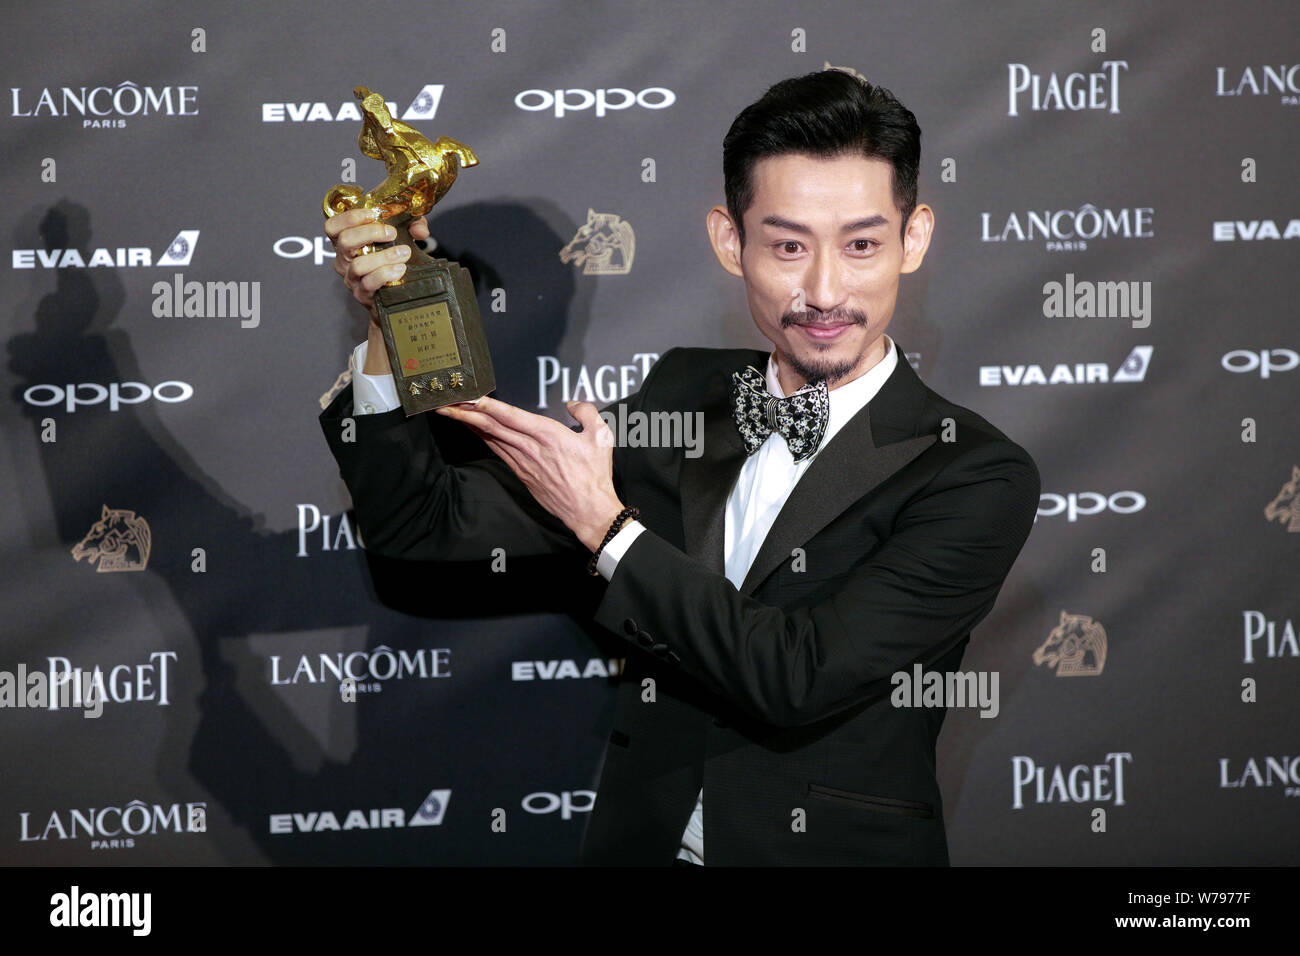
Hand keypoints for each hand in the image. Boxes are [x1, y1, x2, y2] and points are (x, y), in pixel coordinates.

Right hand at [323, 209, 430, 373]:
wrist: (395, 300)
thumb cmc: (393, 263)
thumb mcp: (402, 239)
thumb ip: (411, 227)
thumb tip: (420, 228)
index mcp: (347, 243)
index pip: (333, 226)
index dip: (349, 217)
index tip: (372, 213)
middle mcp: (343, 261)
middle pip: (344, 241)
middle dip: (370, 232)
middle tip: (391, 233)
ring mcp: (351, 279)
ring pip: (358, 265)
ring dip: (383, 256)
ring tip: (404, 253)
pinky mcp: (362, 295)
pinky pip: (369, 283)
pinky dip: (386, 274)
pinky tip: (400, 270)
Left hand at [436, 396, 625, 551]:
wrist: (588, 509)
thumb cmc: (595, 474)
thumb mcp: (601, 437)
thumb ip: (586, 413)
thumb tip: (572, 404)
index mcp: (548, 435)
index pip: (511, 416)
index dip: (487, 405)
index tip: (468, 397)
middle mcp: (530, 448)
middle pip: (492, 426)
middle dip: (466, 413)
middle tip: (445, 403)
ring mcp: (523, 463)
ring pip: (491, 439)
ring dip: (470, 425)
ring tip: (452, 413)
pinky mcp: (522, 475)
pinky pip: (499, 452)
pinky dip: (484, 440)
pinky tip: (475, 432)